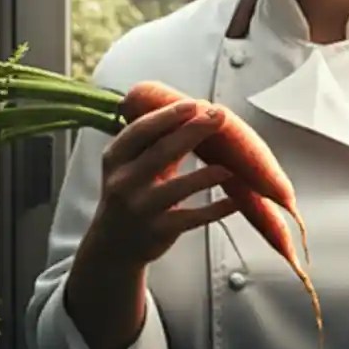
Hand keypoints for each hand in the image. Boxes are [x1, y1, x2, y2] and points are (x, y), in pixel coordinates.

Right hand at [85, 98, 238, 267]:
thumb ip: (156, 142)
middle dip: (193, 131)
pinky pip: (193, 217)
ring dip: (206, 176)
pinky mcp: (158, 231)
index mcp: (117, 158)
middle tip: (219, 116)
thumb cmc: (131, 193)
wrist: (113, 245)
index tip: (193, 103)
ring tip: (230, 165)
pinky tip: (235, 201)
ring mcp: (141, 208)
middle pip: (162, 152)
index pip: (140, 131)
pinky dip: (216, 210)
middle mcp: (124, 182)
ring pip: (178, 188)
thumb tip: (195, 110)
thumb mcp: (131, 165)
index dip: (166, 116)